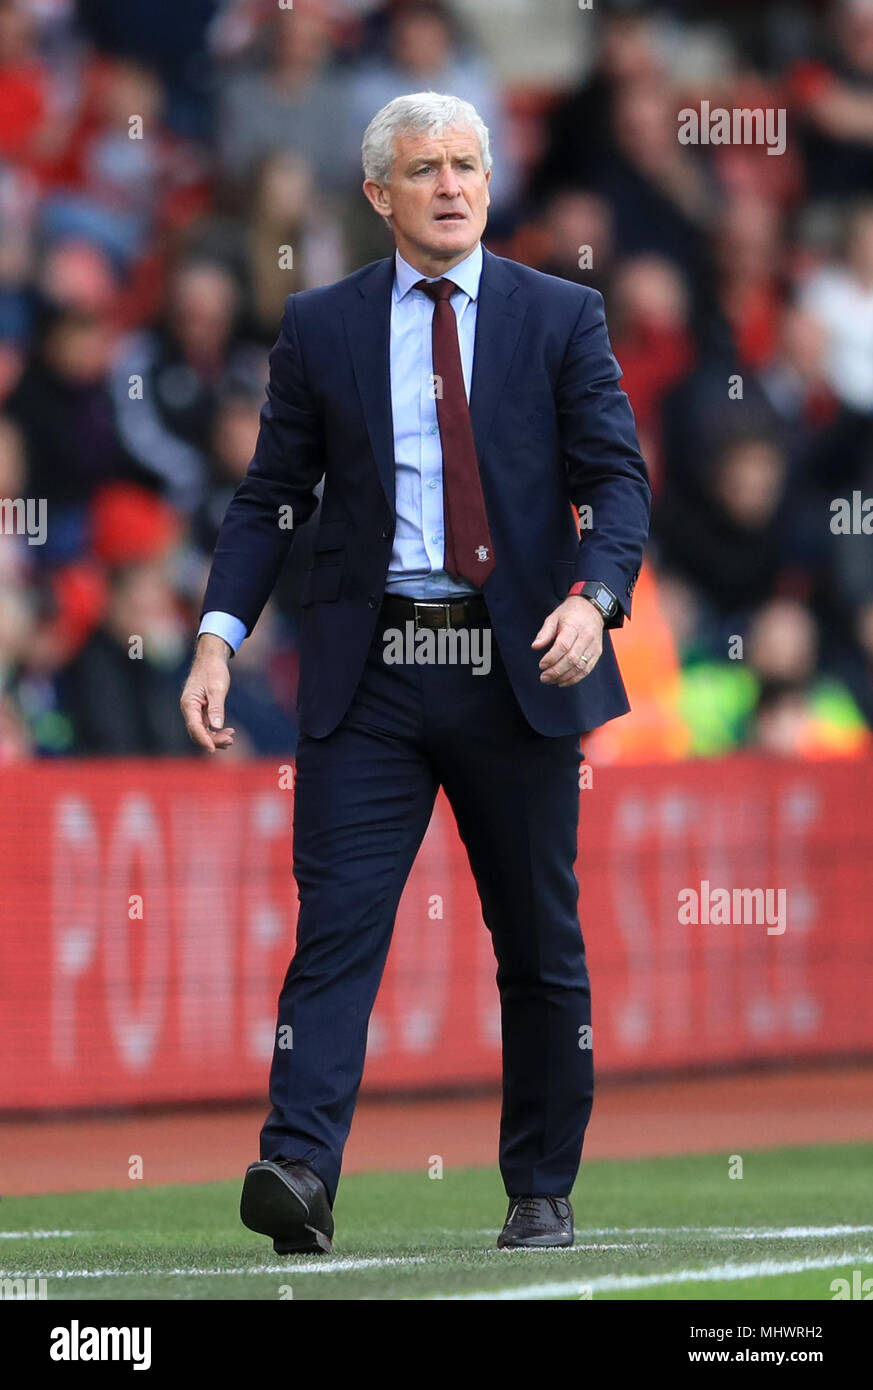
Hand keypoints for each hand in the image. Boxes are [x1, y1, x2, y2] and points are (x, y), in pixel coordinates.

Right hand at [180, 634, 235, 751]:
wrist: (211, 658)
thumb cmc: (213, 670)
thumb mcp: (217, 688)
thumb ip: (216, 707)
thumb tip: (216, 726)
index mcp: (189, 704)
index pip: (194, 727)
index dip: (204, 740)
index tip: (213, 749)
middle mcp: (189, 709)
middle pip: (198, 732)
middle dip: (213, 739)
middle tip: (231, 740)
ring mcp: (195, 710)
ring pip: (202, 731)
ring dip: (216, 737)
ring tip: (231, 738)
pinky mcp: (201, 710)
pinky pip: (207, 725)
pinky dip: (216, 731)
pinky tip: (228, 732)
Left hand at [531, 595, 603, 686]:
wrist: (592, 609)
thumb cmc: (570, 614)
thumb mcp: (553, 617)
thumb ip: (544, 633)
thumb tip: (535, 647)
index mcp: (573, 627)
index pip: (563, 646)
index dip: (551, 658)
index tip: (541, 665)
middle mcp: (586, 637)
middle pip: (571, 659)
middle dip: (556, 671)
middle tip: (544, 677)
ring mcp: (593, 646)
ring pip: (580, 667)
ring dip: (564, 677)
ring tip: (551, 681)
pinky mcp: (597, 653)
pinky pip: (587, 669)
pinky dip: (574, 678)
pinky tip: (563, 681)